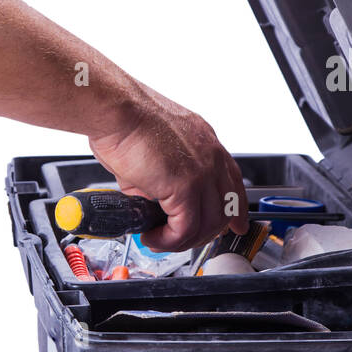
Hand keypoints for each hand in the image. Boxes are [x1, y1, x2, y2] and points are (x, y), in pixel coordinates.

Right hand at [89, 88, 247, 252]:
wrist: (116, 110)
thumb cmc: (123, 120)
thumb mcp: (152, 149)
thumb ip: (159, 176)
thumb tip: (150, 198)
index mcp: (204, 142)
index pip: (233, 181)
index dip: (235, 209)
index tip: (235, 225)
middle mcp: (210, 156)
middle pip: (226, 208)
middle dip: (206, 233)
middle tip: (180, 241)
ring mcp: (202, 171)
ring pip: (208, 223)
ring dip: (183, 240)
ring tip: (158, 239)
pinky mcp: (186, 187)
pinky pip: (185, 228)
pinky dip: (169, 240)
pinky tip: (153, 237)